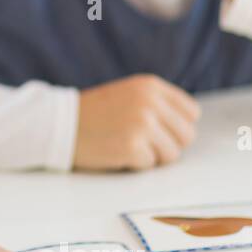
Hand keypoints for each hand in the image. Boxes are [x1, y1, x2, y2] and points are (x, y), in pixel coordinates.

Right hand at [74, 74, 199, 169]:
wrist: (60, 124)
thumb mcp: (130, 94)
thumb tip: (189, 128)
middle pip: (186, 136)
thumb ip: (159, 104)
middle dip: (167, 145)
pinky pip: (150, 165)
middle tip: (143, 143)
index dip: (176, 126)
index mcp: (150, 86)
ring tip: (128, 146)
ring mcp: (142, 124)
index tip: (157, 130)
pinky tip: (116, 152)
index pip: (191, 113)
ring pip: (172, 154)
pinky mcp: (132, 147)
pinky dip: (135, 164)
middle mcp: (149, 102)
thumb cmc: (95, 114)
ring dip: (152, 156)